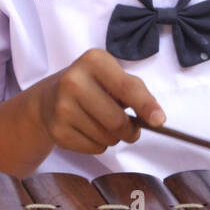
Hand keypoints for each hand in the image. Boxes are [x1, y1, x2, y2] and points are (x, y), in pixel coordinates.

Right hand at [33, 48, 164, 154]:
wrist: (49, 98)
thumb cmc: (92, 86)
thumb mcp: (114, 77)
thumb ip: (138, 93)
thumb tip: (157, 119)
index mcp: (93, 61)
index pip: (126, 88)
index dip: (146, 106)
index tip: (159, 121)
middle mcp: (73, 81)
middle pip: (117, 121)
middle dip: (130, 131)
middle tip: (129, 128)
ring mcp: (62, 107)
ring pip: (106, 138)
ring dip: (113, 137)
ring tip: (103, 123)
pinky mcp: (57, 130)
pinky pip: (94, 148)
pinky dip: (98, 145)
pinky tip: (88, 130)